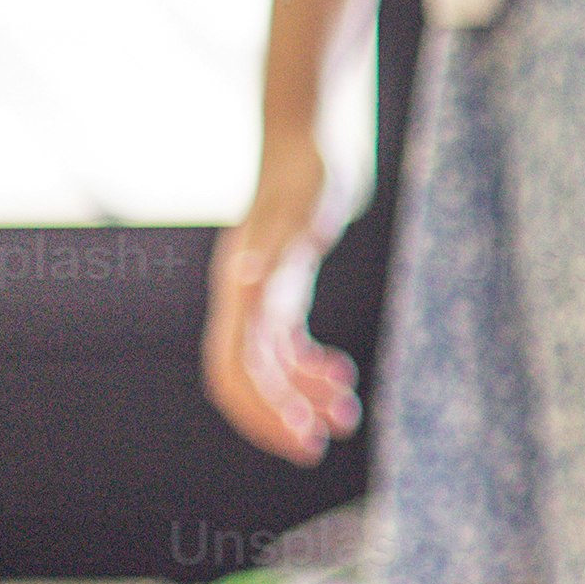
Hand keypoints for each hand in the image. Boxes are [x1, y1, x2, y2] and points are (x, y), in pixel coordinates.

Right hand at [203, 140, 360, 463]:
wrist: (310, 138)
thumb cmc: (308, 171)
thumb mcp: (301, 210)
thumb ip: (275, 247)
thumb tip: (247, 281)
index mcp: (242, 291)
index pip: (238, 371)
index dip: (264, 412)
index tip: (303, 441)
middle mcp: (243, 298)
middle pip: (248, 378)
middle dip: (280, 416)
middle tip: (321, 446)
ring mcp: (260, 294)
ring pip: (270, 366)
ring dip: (302, 395)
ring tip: (346, 417)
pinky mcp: (282, 288)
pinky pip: (285, 344)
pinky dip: (309, 367)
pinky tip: (340, 377)